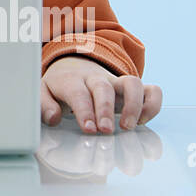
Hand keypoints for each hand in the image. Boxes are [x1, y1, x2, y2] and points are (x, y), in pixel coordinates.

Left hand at [41, 55, 160, 133]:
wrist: (74, 65)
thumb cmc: (60, 85)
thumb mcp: (43, 92)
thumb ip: (44, 105)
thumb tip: (53, 118)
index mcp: (72, 80)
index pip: (78, 93)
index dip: (84, 111)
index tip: (89, 129)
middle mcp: (96, 78)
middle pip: (103, 88)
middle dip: (106, 109)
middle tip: (105, 131)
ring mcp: (116, 82)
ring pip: (132, 83)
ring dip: (134, 105)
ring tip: (128, 127)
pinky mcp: (132, 88)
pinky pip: (151, 89)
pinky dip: (152, 103)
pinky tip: (143, 120)